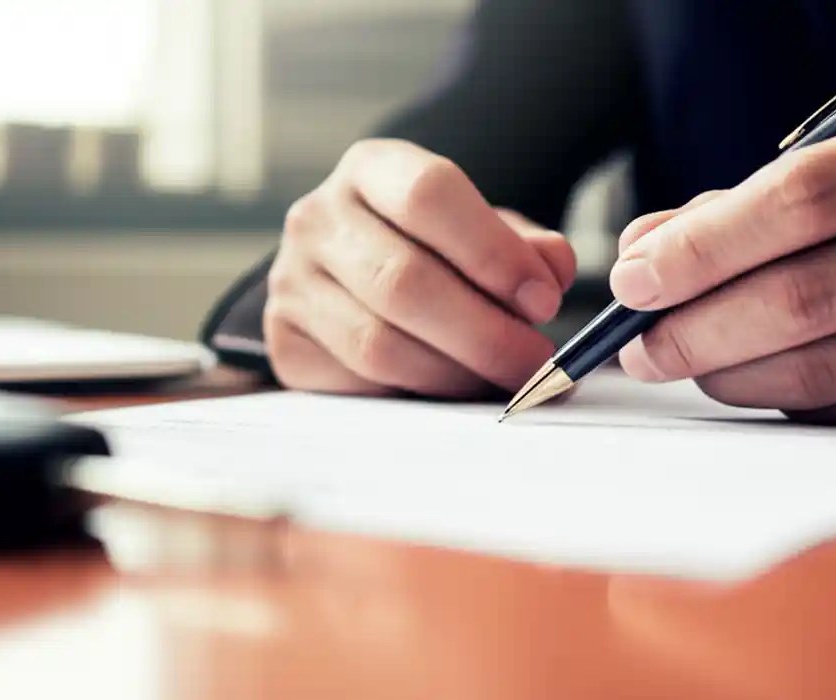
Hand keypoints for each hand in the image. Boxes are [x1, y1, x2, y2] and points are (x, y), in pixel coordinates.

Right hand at [265, 139, 575, 397]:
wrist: (347, 273)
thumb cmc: (427, 246)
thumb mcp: (479, 226)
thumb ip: (522, 245)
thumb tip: (551, 269)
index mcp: (370, 169)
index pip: (428, 194)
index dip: (493, 252)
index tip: (543, 300)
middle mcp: (317, 219)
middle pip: (403, 281)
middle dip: (486, 334)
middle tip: (536, 363)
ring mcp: (291, 283)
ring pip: (379, 345)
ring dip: (456, 375)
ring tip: (502, 381)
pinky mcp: (284, 343)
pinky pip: (357, 385)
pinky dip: (416, 396)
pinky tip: (451, 389)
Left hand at [609, 109, 835, 423]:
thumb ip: (739, 207)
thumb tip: (641, 256)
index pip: (800, 199)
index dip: (701, 247)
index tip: (634, 279)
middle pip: (801, 297)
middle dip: (694, 329)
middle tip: (637, 344)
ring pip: (818, 369)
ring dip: (723, 374)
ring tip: (676, 361)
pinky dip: (778, 397)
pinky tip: (750, 376)